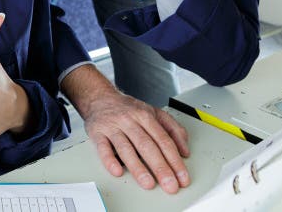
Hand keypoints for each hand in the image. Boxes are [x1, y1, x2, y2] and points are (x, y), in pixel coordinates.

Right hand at [62, 66, 189, 193]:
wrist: (99, 98)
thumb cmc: (128, 109)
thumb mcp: (154, 112)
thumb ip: (173, 129)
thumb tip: (184, 151)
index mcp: (145, 116)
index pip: (163, 140)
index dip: (174, 160)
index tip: (181, 177)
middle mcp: (129, 121)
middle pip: (147, 145)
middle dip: (160, 167)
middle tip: (169, 185)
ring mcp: (112, 127)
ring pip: (126, 148)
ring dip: (138, 167)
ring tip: (148, 183)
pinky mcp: (97, 133)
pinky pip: (102, 148)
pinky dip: (109, 160)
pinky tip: (117, 170)